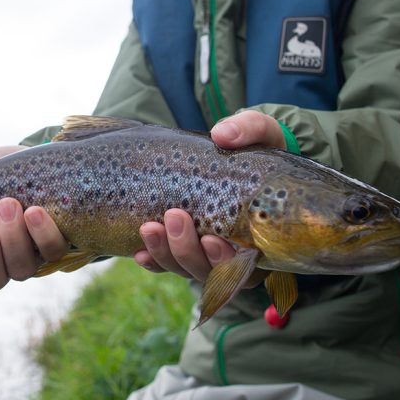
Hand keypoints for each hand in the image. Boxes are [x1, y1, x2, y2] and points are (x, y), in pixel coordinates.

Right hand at [0, 146, 69, 292]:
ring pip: (21, 269)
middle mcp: (4, 264)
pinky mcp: (57, 246)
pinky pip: (53, 252)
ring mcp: (31, 258)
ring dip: (13, 239)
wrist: (40, 163)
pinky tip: (35, 211)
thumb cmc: (0, 173)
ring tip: (8, 204)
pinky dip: (43, 234)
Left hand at [134, 111, 285, 280]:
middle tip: (173, 216)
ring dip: (164, 253)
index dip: (225, 259)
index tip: (211, 239)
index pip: (244, 264)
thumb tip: (222, 134)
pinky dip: (153, 261)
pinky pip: (167, 264)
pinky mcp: (184, 245)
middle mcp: (235, 251)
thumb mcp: (261, 131)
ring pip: (184, 268)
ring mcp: (206, 252)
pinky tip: (138, 252)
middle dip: (186, 250)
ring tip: (148, 227)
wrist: (238, 150)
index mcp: (261, 234)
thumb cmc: (257, 145)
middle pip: (208, 270)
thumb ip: (249, 129)